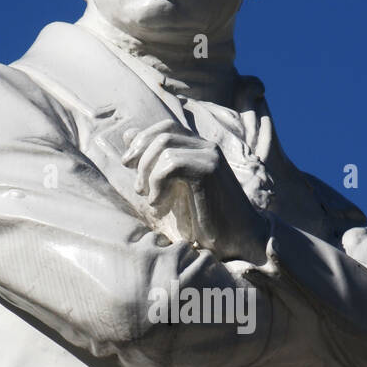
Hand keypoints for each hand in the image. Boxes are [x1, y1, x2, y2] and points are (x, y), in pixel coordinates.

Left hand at [122, 119, 269, 264]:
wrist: (238, 239)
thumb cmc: (206, 218)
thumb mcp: (174, 187)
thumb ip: (154, 161)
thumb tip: (128, 134)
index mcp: (201, 148)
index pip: (166, 127)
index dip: (142, 140)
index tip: (128, 163)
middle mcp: (207, 147)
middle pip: (162, 135)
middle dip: (141, 159)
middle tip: (139, 188)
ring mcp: (210, 157)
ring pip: (164, 149)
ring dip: (149, 176)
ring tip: (152, 199)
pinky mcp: (209, 171)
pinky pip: (171, 165)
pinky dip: (158, 185)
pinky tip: (160, 204)